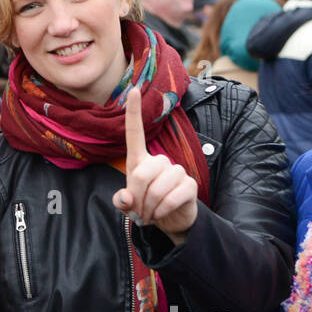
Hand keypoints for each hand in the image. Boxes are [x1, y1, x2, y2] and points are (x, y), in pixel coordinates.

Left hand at [112, 88, 197, 242]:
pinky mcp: (190, 185)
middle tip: (138, 212)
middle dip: (136, 197)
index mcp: (140, 160)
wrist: (171, 221)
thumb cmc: (146, 206)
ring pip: (157, 188)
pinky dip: (162, 211)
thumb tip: (126, 199)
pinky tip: (161, 214)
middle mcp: (160, 161)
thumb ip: (122, 201)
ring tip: (149, 214)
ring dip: (149, 208)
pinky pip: (171, 198)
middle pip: (141, 173)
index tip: (133, 90)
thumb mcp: (129, 205)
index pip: (135, 133)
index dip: (135, 112)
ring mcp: (177, 171)